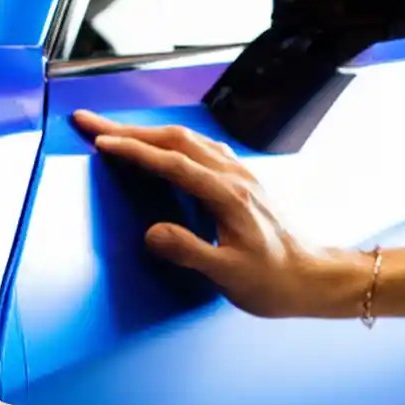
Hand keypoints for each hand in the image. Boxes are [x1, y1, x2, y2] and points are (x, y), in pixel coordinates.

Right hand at [72, 110, 369, 318]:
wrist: (314, 279)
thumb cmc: (274, 282)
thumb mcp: (229, 275)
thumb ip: (189, 251)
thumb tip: (152, 233)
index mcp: (228, 196)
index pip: (172, 163)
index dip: (134, 151)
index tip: (101, 143)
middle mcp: (234, 177)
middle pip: (175, 140)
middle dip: (128, 129)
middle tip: (90, 122)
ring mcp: (240, 176)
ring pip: (187, 140)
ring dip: (147, 131)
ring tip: (114, 131)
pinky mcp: (241, 182)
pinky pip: (201, 149)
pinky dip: (171, 141)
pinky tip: (162, 145)